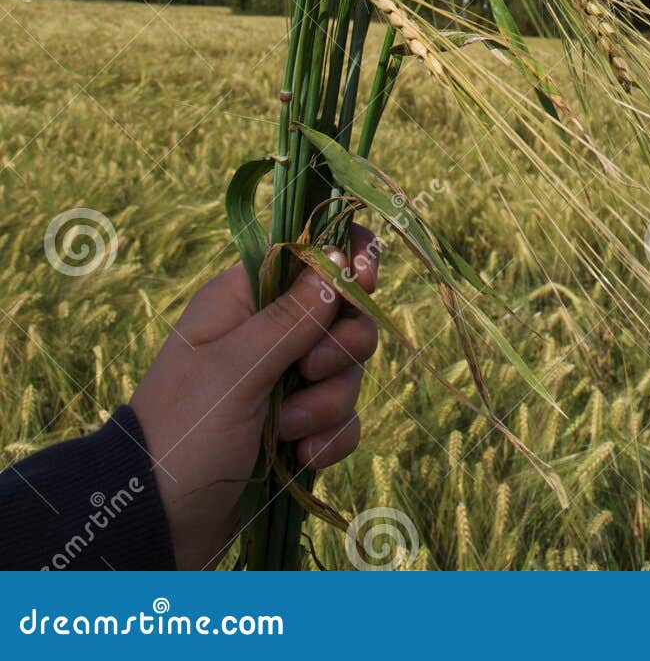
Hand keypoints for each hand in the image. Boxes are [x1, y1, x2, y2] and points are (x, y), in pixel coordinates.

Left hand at [131, 229, 377, 569]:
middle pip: (342, 315)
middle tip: (307, 371)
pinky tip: (301, 459)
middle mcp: (267, 333)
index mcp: (244, 299)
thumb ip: (291, 316)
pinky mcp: (296, 428)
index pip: (309, 255)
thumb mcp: (234, 370)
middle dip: (340, 348)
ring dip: (327, 404)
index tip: (364, 281)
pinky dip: (329, 439)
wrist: (155, 524)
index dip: (344, 261)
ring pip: (346, 371)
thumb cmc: (182, 432)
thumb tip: (338, 257)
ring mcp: (284, 382)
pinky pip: (341, 419)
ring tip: (286, 431)